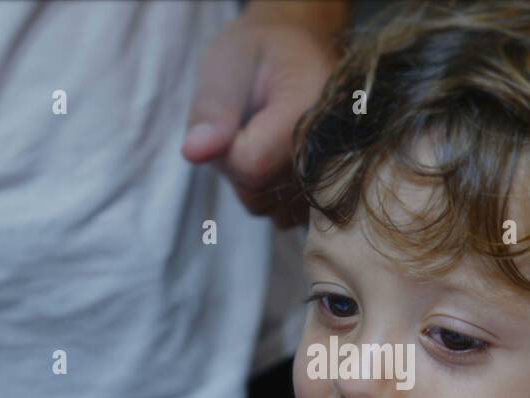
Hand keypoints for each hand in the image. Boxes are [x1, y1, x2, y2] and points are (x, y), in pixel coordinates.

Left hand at [180, 7, 341, 226]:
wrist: (299, 52)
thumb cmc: (258, 51)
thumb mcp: (226, 62)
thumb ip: (212, 107)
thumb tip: (195, 153)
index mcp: (314, 108)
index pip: (251, 163)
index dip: (225, 146)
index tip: (232, 114)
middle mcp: (334, 151)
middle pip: (258, 190)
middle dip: (235, 163)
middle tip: (243, 119)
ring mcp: (334, 180)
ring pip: (266, 206)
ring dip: (248, 179)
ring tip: (259, 134)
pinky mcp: (325, 197)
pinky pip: (280, 214)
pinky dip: (266, 192)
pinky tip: (273, 156)